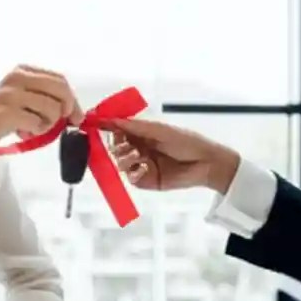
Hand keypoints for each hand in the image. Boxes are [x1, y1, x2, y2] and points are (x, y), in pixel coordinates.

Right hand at [0, 65, 84, 152]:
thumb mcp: (17, 97)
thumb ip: (40, 97)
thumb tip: (71, 109)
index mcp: (22, 70)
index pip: (59, 79)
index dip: (72, 98)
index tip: (76, 115)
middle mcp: (18, 77)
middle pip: (61, 88)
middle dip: (69, 108)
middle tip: (66, 123)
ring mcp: (13, 93)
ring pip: (53, 108)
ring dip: (47, 124)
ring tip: (31, 128)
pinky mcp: (9, 111)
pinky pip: (39, 123)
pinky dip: (35, 131)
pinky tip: (22, 132)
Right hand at [106, 118, 240, 192]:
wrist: (205, 163)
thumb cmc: (186, 141)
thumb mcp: (160, 129)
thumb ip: (135, 126)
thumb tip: (112, 119)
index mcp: (142, 133)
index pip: (118, 129)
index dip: (107, 127)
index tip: (95, 125)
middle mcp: (139, 148)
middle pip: (115, 148)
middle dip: (115, 146)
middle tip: (123, 145)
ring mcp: (141, 165)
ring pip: (120, 164)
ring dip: (124, 159)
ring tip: (137, 157)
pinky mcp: (146, 181)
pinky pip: (131, 179)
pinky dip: (134, 173)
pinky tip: (143, 169)